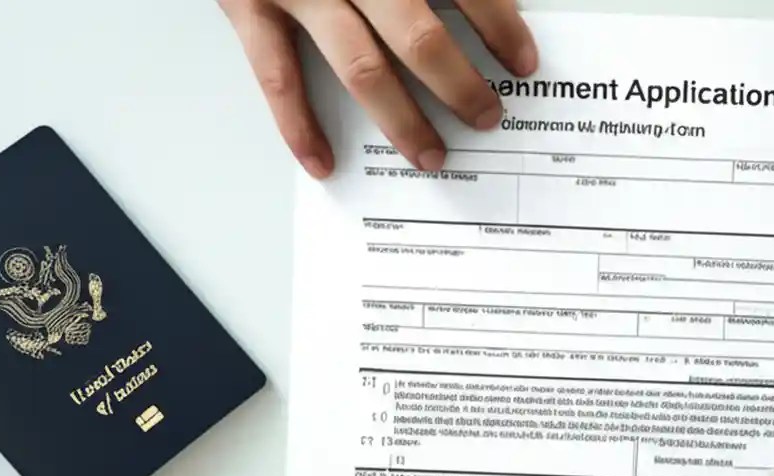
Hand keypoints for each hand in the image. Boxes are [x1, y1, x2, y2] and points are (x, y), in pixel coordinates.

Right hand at [218, 0, 537, 176]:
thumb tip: (497, 4)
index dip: (500, 26)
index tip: (524, 62)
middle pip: (418, 36)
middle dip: (459, 86)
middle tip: (486, 117)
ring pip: (360, 66)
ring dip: (401, 119)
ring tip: (432, 154)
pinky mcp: (249, 6)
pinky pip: (278, 76)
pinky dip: (299, 126)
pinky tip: (324, 161)